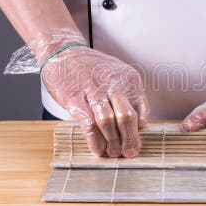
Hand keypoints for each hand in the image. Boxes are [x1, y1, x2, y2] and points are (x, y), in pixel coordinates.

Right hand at [41, 43, 148, 157]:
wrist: (63, 52)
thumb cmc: (91, 67)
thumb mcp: (117, 74)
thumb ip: (127, 96)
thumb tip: (136, 124)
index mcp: (129, 79)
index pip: (142, 110)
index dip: (139, 130)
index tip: (136, 141)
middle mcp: (113, 84)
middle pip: (127, 117)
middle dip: (130, 140)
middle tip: (130, 153)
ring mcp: (94, 91)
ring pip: (108, 122)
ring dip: (113, 142)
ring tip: (114, 153)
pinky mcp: (76, 99)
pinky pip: (89, 124)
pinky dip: (95, 141)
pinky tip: (98, 149)